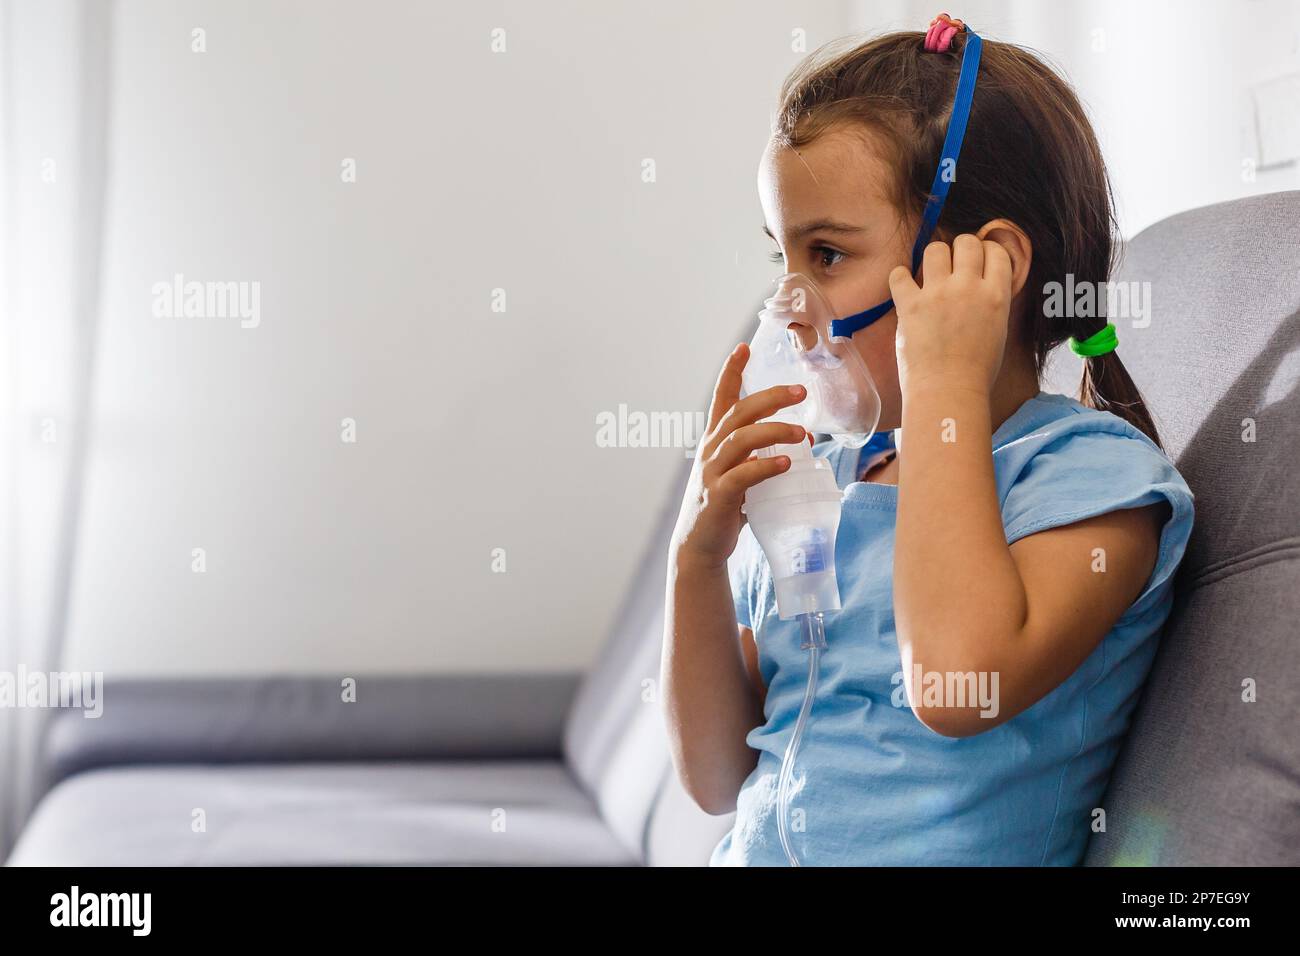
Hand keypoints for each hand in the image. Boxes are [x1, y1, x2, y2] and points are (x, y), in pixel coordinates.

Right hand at [671, 343, 807, 570]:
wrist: (700, 544)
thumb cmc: (725, 504)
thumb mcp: (743, 471)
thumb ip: (767, 452)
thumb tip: (806, 436)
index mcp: (715, 440)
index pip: (721, 398)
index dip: (731, 372)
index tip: (744, 348)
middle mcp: (710, 450)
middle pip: (738, 413)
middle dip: (769, 397)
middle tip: (801, 392)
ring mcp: (712, 472)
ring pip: (741, 440)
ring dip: (774, 432)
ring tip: (803, 433)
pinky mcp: (718, 496)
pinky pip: (743, 476)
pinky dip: (766, 468)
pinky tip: (787, 465)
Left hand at [888, 235, 1012, 395]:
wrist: (948, 392)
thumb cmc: (976, 371)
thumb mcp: (998, 331)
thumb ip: (992, 303)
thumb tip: (984, 287)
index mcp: (996, 295)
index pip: (996, 251)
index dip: (986, 252)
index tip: (978, 263)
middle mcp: (968, 288)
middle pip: (966, 242)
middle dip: (960, 249)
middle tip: (953, 267)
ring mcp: (938, 294)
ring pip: (936, 249)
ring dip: (933, 258)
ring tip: (930, 275)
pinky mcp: (910, 305)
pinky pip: (899, 274)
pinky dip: (899, 278)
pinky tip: (904, 287)